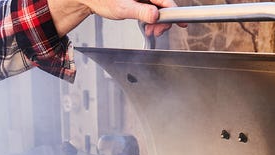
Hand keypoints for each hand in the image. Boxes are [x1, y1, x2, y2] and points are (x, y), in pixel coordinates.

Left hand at [48, 0, 180, 37]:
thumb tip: (155, 16)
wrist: (93, 0)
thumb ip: (141, 12)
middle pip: (164, 7)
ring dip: (158, 24)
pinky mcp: (142, 3)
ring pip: (159, 11)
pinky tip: (148, 27)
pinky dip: (152, 21)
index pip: (166, 1)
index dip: (174, 13)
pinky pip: (152, 12)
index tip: (181, 22)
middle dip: (163, 22)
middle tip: (156, 32)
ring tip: (150, 31)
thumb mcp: (123, 8)